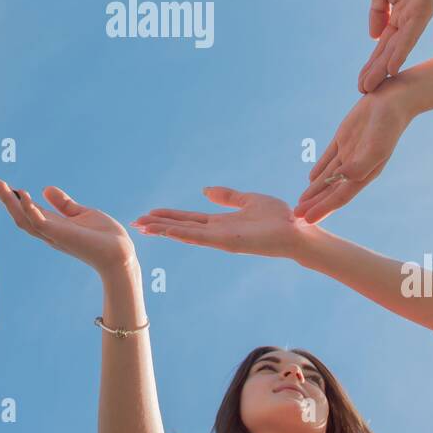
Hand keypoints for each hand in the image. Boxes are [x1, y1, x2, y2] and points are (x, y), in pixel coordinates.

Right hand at [0, 175, 134, 273]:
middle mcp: (48, 232)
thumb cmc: (105, 236)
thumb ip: (64, 204)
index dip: (10, 196)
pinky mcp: (61, 236)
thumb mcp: (82, 213)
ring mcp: (53, 235)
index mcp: (52, 225)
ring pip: (23, 219)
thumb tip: (46, 188)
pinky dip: (30, 209)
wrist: (121, 254)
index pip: (25, 209)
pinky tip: (23, 195)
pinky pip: (40, 222)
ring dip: (9, 202)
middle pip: (17, 214)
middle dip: (2, 198)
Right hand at [132, 188, 308, 258]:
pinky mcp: (226, 242)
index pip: (188, 219)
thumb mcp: (249, 200)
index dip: (168, 217)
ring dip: (163, 230)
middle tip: (135, 223)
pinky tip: (165, 230)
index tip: (149, 214)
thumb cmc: (279, 218)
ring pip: (184, 233)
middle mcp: (216, 232)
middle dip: (158, 225)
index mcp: (221, 223)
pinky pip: (198, 237)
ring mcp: (219, 239)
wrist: (296, 231)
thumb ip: (227, 197)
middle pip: (181, 227)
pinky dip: (180, 233)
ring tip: (142, 227)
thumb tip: (205, 190)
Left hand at [293, 81, 415, 222]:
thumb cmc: (387, 126)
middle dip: (314, 204)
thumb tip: (341, 179)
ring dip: (314, 191)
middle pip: (331, 190)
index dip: (323, 209)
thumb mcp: (376, 147)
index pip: (340, 196)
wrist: (392, 101)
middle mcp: (356, 166)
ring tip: (301, 202)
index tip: (306, 220)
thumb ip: (360, 165)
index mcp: (365, 172)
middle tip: (295, 216)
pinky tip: (311, 179)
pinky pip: (328, 158)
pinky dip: (319, 170)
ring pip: (327, 177)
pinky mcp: (344, 139)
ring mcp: (349, 152)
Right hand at [359, 0, 432, 90]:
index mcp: (398, 15)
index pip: (382, 45)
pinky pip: (409, 35)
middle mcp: (409, 21)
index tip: (359, 82)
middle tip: (362, 93)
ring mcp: (417, 16)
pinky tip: (391, 68)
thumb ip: (377, 11)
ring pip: (397, 48)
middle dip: (374, 72)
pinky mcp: (423, 9)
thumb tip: (373, 36)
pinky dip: (399, 52)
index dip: (371, 63)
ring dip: (383, 68)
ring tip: (371, 87)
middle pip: (388, 51)